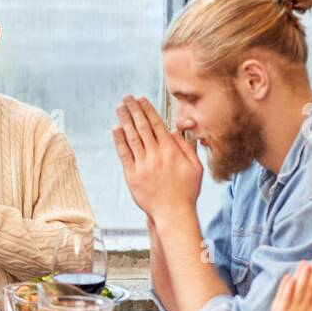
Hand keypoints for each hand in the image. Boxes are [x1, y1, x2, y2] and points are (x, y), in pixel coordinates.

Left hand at [111, 95, 202, 220]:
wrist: (173, 214)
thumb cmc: (187, 191)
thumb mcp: (195, 167)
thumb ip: (186, 147)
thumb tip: (174, 131)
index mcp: (171, 151)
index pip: (157, 124)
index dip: (148, 110)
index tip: (141, 99)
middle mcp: (156, 155)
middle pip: (142, 127)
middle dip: (134, 110)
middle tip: (126, 97)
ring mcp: (143, 165)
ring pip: (132, 137)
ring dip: (125, 120)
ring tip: (119, 107)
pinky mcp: (132, 176)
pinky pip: (124, 154)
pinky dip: (119, 140)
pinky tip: (116, 129)